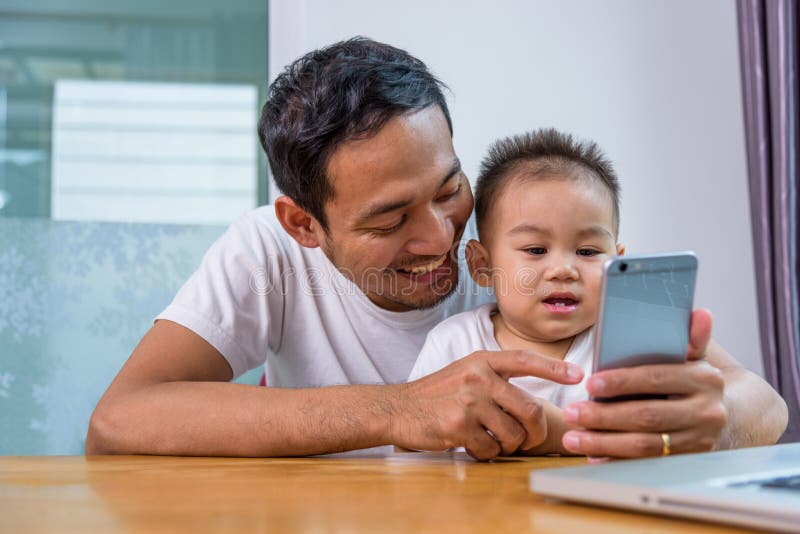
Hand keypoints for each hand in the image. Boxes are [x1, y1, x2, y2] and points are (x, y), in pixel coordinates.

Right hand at [391, 350, 583, 460]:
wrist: (397, 408)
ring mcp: (469, 400)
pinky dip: (485, 455)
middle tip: (528, 442)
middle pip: (529, 410)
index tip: (578, 374)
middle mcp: (478, 376)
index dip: (554, 368)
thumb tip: (532, 404)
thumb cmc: (435, 395)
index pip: (525, 359)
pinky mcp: (458, 424)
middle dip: (534, 433)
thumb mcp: (464, 373)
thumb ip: (495, 379)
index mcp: (482, 360)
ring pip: (512, 435)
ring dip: (507, 447)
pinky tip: (471, 446)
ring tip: (491, 442)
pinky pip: (490, 449)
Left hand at [561, 309, 727, 457]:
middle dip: (604, 416)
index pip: (657, 378)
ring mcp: (699, 440)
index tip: (590, 383)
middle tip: (571, 413)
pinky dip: (617, 461)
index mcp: (705, 379)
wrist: (725, 415)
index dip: (622, 381)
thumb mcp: (693, 357)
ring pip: (645, 445)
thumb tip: (700, 314)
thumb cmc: (692, 380)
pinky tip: (592, 456)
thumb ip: (690, 337)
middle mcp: (707, 412)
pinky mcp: (687, 461)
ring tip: (572, 437)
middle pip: (647, 416)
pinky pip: (647, 464)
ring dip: (604, 443)